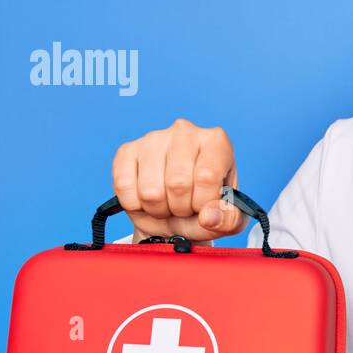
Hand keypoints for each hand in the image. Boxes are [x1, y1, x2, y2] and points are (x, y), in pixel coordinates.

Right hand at [111, 118, 246, 243]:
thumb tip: (209, 217)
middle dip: (180, 208)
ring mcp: (153, 138)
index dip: (203, 203)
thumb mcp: (226, 219)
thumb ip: (227, 220)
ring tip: (167, 204)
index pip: (207, 176)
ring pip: (150, 190)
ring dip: (158, 209)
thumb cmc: (204, 209)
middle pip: (178, 183)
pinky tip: (146, 199)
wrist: (174, 213)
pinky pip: (124, 186)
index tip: (204, 208)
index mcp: (216, 142)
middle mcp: (185, 132)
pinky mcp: (126, 150)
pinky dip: (135, 205)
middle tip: (184, 208)